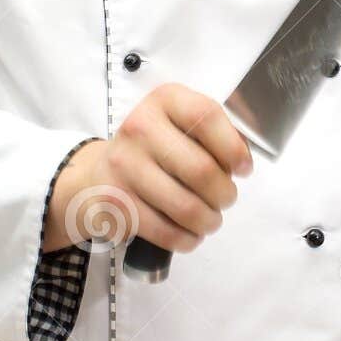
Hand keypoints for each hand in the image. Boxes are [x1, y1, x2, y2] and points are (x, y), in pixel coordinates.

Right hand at [42, 83, 252, 254]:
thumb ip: (213, 135)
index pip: (206, 116)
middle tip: (226, 200)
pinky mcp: (116, 201)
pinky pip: (165, 230)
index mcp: (163, 100)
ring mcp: (124, 165)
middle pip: (202, 169)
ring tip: (211, 221)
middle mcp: (139, 127)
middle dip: (225, 194)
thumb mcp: (179, 126)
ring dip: (209, 221)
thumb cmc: (153, 151)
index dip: (233, 148)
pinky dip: (187, 239)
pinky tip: (191, 235)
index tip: (244, 169)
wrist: (96, 178)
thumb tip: (242, 161)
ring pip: (185, 206)